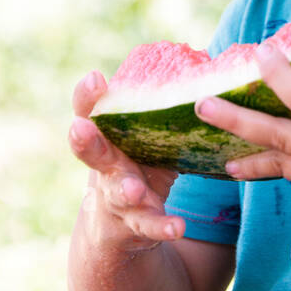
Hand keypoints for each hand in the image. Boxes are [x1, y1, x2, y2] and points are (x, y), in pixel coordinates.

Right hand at [69, 71, 182, 252]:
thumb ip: (164, 109)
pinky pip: (148, 225)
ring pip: (118, 192)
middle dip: (85, 140)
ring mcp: (117, 197)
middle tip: (81, 129)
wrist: (118, 226)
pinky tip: (177, 226)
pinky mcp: (134, 224)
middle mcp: (105, 166)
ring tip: (135, 191)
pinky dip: (162, 226)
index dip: (87, 97)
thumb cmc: (137, 165)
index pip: (89, 113)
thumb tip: (209, 63)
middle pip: (90, 152)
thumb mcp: (143, 137)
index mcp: (107, 137)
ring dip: (126, 190)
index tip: (94, 78)